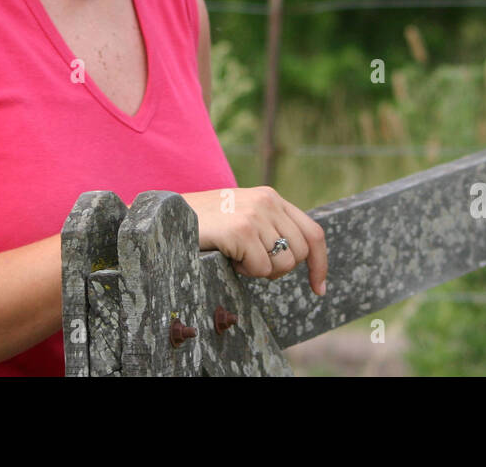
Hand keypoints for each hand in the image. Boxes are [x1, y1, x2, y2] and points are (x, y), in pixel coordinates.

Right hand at [180, 186, 327, 296]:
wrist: (165, 215)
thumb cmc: (203, 224)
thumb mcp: (242, 217)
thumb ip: (269, 227)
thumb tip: (295, 259)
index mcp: (271, 197)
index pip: (312, 232)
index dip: (320, 263)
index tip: (319, 288)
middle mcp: (268, 201)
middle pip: (299, 253)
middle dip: (278, 269)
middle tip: (250, 262)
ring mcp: (255, 214)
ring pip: (282, 265)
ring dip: (258, 269)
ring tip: (235, 254)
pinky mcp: (241, 230)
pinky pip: (261, 269)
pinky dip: (244, 271)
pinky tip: (226, 255)